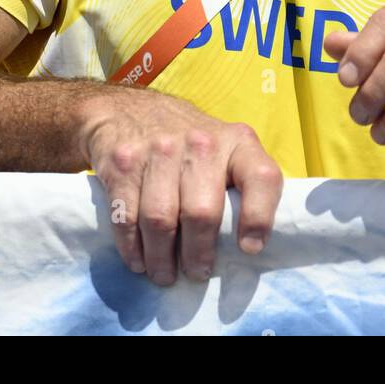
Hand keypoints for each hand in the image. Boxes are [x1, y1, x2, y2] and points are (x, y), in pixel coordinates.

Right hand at [78, 88, 282, 285]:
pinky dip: (132, 247)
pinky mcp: (124, 163)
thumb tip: (247, 248)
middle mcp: (200, 142)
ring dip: (162, 258)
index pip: (261, 177)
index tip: (249, 249)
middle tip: (196, 273)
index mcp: (237, 142)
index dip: (258, 217)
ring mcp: (159, 150)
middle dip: (198, 254)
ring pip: (160, 220)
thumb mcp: (226, 148)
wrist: (128, 109)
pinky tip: (139, 260)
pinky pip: (127, 217)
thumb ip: (241, 185)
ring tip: (165, 274)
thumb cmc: (190, 143)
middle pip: (201, 212)